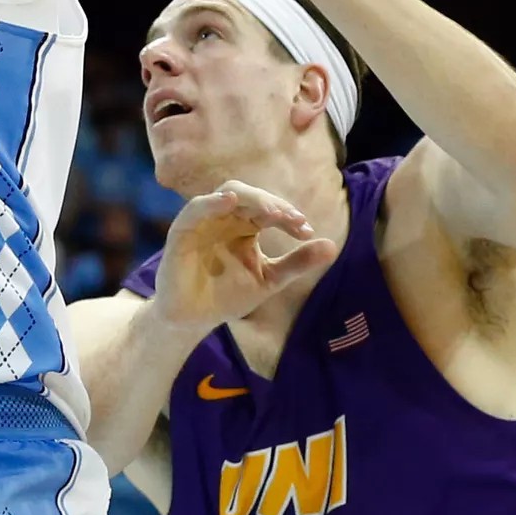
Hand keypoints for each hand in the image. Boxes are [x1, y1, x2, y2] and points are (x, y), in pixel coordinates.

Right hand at [150, 180, 336, 333]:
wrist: (194, 321)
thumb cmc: (227, 296)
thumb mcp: (269, 279)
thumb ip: (297, 262)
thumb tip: (333, 246)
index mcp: (245, 226)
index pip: (269, 209)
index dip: (288, 216)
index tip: (307, 230)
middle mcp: (225, 218)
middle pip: (251, 195)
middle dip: (274, 204)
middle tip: (294, 219)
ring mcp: (204, 222)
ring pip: (228, 193)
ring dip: (252, 198)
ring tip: (273, 212)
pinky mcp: (182, 231)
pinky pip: (196, 209)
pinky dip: (211, 202)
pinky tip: (230, 202)